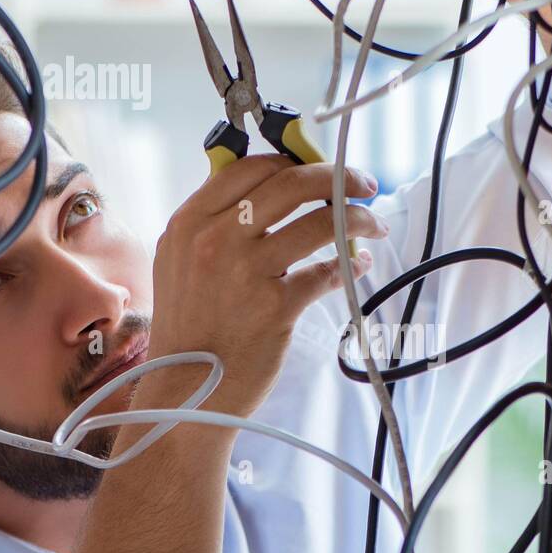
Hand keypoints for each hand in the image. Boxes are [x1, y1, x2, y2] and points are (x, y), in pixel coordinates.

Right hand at [143, 155, 386, 420]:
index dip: (294, 161)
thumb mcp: (178, 261)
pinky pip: (327, 272)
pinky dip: (350, 265)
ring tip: (373, 226)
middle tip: (364, 184)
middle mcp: (215, 239)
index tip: (318, 169)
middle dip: (338, 177)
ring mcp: (245, 272)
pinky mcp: (275, 307)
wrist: (185, 391)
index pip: (251, 167)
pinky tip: (358, 266)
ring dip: (358, 219)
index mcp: (189, 221)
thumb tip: (265, 187)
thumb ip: (211, 223)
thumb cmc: (187, 327)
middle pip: (291, 183)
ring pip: (319, 222)